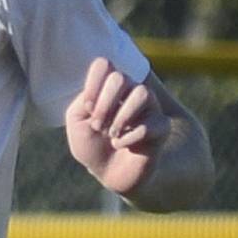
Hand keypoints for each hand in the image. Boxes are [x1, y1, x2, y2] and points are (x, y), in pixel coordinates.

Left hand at [65, 59, 171, 197]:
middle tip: (98, 125)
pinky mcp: (161, 127)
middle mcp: (130, 91)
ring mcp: (149, 107)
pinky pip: (149, 124)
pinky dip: (129, 137)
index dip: (93, 83)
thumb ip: (84, 100)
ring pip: (142, 94)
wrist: (109, 172)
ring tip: (112, 135)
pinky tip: (122, 145)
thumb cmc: (92, 144)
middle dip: (104, 103)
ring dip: (120, 117)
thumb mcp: (77, 122)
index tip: (87, 107)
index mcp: (108, 87)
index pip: (104, 64)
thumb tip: (103, 90)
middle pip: (120, 77)